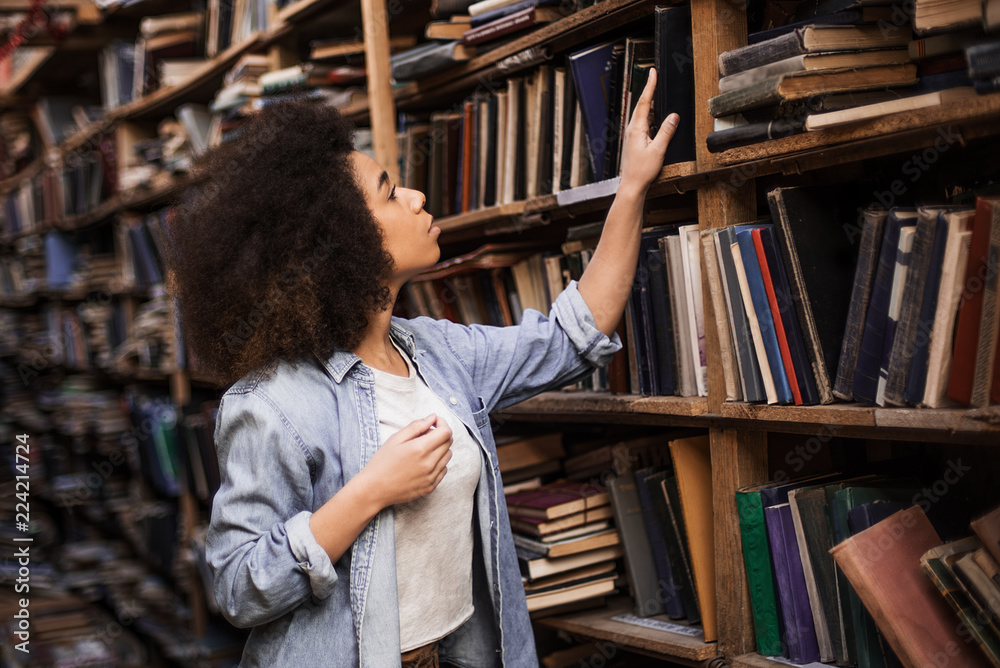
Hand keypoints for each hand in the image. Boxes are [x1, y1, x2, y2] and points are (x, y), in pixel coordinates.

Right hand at [361, 414, 453, 507]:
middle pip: (448, 443)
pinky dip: (438, 463)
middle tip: (425, 435)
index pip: (446, 432)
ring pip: (448, 456)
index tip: (434, 422)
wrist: (374, 489)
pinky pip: (443, 470)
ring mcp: (431, 477)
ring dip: (440, 449)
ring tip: (423, 449)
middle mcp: (429, 463)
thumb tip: (433, 417)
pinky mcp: (430, 487)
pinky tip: (424, 462)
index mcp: (420, 449)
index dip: (442, 423)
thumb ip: (416, 426)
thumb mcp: (395, 439)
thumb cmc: (381, 463)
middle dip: (441, 435)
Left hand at [619, 68, 678, 192]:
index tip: (652, 72)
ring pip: (643, 115)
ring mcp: (632, 135)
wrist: (632, 185)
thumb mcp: (658, 150)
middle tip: (655, 77)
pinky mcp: (634, 140)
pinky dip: (651, 118)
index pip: (644, 102)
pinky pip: (644, 124)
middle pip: (643, 106)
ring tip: (659, 95)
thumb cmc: (642, 171)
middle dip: (650, 91)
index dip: (649, 86)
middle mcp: (632, 129)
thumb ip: (666, 132)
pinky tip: (658, 119)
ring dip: (652, 105)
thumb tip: (673, 116)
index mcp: (636, 129)